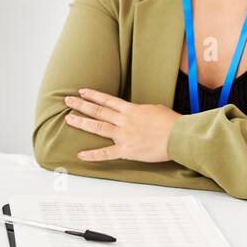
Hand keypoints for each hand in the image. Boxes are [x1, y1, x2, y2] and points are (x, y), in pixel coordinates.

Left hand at [62, 88, 181, 162]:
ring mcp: (123, 135)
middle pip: (98, 111)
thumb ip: (142, 111)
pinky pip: (106, 153)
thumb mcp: (155, 109)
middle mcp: (124, 120)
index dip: (93, 95)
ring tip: (68, 119)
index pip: (107, 100)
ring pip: (98, 127)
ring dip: (82, 122)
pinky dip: (93, 155)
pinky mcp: (126, 150)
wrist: (178, 136)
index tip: (82, 91)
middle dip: (81, 105)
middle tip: (68, 101)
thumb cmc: (171, 122)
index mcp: (131, 110)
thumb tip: (137, 112)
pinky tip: (81, 154)